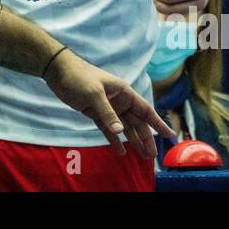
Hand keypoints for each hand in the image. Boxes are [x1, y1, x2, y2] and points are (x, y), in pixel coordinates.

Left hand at [43, 49, 175, 157]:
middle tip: (152, 156)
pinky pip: (109, 129)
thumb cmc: (79, 76)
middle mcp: (119, 101)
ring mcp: (108, 108)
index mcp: (124, 92)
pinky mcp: (96, 113)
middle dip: (146, 138)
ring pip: (125, 127)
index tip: (170, 135)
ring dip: (133, 141)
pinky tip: (120, 151)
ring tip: (142, 156)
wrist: (59, 72)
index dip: (158, 123)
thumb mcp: (94, 93)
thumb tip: (120, 130)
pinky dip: (114, 140)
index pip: (146, 110)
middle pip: (137, 122)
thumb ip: (107, 112)